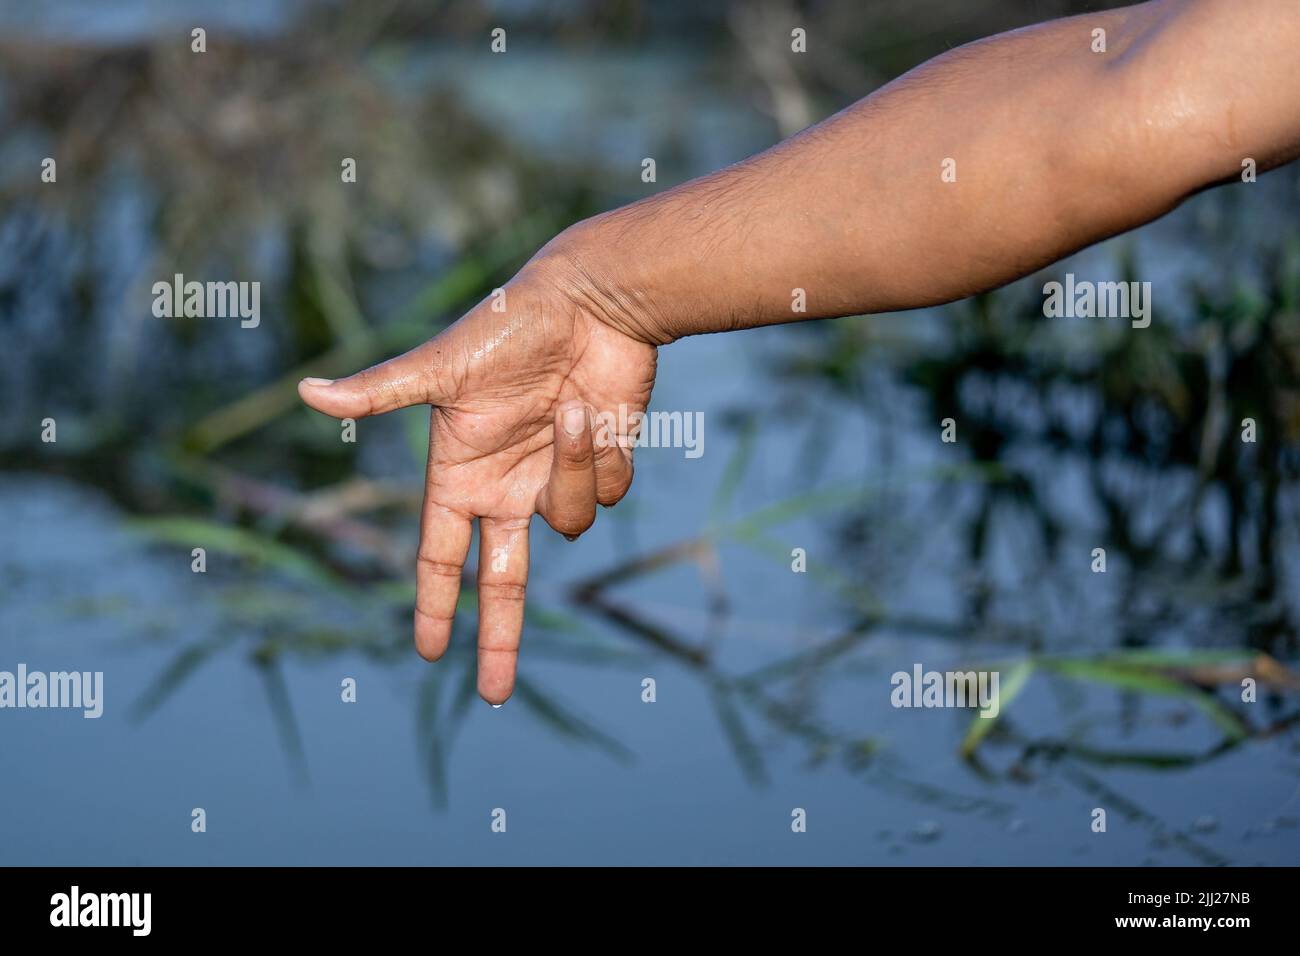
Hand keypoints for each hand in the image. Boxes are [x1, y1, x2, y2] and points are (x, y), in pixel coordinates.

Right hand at [298, 257, 657, 702]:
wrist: (595, 301)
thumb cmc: (510, 324)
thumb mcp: (442, 364)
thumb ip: (382, 391)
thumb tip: (307, 391)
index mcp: (461, 474)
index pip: (441, 557)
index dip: (436, 606)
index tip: (431, 654)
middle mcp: (506, 484)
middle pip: (502, 581)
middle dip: (500, 638)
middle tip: (495, 694)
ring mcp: (555, 476)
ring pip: (570, 522)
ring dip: (571, 471)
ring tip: (572, 408)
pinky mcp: (601, 461)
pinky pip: (608, 493)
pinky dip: (603, 458)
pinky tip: (598, 412)